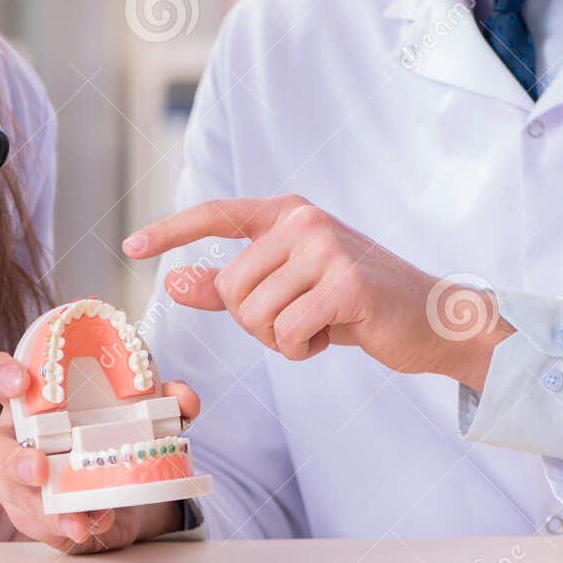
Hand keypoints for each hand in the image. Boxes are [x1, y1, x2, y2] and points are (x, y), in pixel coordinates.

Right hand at [0, 351, 199, 553]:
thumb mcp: (145, 413)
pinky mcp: (34, 514)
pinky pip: (38, 524)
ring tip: (76, 518)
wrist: (123, 488)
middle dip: (14, 459)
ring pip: (13, 493)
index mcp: (34, 401)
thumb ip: (167, 401)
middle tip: (41, 468)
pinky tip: (88, 527)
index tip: (20, 382)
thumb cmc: (116, 435)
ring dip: (42, 507)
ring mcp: (19, 481)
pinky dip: (65, 527)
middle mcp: (18, 438)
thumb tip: (183, 398)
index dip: (0, 374)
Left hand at [123, 196, 512, 389]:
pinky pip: (288, 333)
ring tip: (320, 325)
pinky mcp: (346, 285)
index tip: (130, 246)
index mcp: (287, 214)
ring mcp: (327, 248)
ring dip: (282, 339)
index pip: (217, 214)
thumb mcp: (290, 286)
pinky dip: (304, 349)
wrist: (431, 318)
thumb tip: (174, 283)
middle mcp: (304, 221)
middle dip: (256, 322)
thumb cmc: (355, 302)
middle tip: (300, 319)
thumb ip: (231, 284)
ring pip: (256, 315)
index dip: (171, 232)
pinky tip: (336, 335)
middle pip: (231, 288)